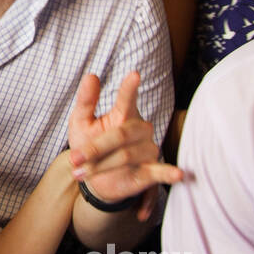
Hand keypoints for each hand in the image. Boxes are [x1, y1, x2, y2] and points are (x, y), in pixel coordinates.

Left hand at [68, 72, 181, 220]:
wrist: (96, 178)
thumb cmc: (89, 143)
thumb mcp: (81, 122)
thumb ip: (86, 101)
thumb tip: (91, 76)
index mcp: (123, 113)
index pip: (127, 99)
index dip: (129, 88)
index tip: (134, 74)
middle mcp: (140, 129)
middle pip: (121, 134)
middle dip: (95, 147)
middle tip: (74, 158)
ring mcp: (147, 149)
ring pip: (126, 155)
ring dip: (100, 166)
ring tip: (80, 173)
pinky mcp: (150, 171)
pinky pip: (161, 171)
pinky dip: (169, 173)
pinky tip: (179, 174)